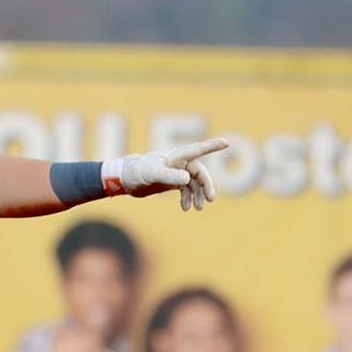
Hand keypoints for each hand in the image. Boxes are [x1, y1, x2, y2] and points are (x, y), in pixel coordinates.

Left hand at [103, 139, 228, 209]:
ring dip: (197, 195)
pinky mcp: (172, 181)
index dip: (212, 146)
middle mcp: (179, 163)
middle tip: (209, 199)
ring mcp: (176, 172)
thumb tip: (188, 179)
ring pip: (194, 183)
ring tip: (197, 208)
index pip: (197, 150)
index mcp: (176, 156)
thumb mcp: (152, 174)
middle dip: (206, 185)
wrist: (125, 179)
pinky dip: (188, 199)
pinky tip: (185, 207)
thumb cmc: (137, 171)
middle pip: (200, 172)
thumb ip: (170, 175)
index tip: (226, 142)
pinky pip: (186, 190)